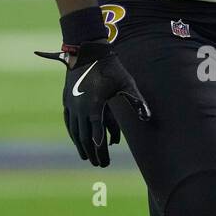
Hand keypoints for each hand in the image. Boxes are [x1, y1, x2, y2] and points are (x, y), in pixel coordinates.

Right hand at [36, 39, 150, 165]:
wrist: (88, 51)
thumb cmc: (111, 67)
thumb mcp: (126, 83)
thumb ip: (137, 100)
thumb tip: (148, 116)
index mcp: (94, 105)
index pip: (96, 133)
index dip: (99, 149)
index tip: (103, 160)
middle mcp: (80, 106)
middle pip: (84, 136)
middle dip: (91, 152)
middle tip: (98, 164)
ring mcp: (71, 103)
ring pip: (74, 130)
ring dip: (80, 145)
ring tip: (86, 157)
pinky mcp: (66, 99)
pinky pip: (68, 121)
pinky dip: (72, 133)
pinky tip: (76, 139)